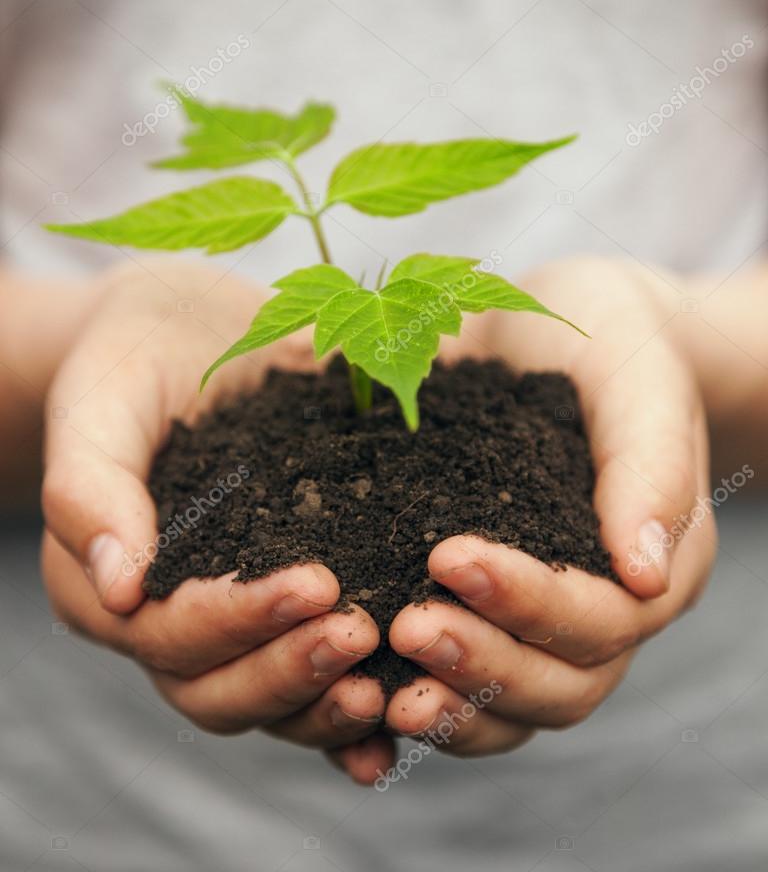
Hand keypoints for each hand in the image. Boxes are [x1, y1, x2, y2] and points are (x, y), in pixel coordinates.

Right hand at [41, 261, 393, 783]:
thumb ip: (91, 488)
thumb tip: (121, 590)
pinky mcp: (284, 607)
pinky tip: (406, 702)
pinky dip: (354, 708)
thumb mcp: (101, 402)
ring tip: (389, 679)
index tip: (315, 582)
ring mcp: (230, 622)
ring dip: (325, 702)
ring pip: (269, 702)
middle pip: (217, 689)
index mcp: (105, 584)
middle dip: (291, 668)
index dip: (239, 618)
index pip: (168, 633)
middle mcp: (167, 621)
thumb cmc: (134, 358)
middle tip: (361, 630)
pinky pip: (314, 678)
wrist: (189, 331)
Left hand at [384, 257, 715, 759]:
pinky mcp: (485, 612)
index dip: (530, 603)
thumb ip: (649, 467)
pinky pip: (462, 684)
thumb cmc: (609, 344)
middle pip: (560, 686)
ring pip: (512, 706)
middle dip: (482, 664)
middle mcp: (605, 611)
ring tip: (378, 680)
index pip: (604, 620)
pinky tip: (361, 689)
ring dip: (450, 700)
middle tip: (407, 627)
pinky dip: (419, 698)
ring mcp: (542, 622)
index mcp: (657, 565)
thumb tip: (645, 575)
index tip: (448, 558)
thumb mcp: (636, 382)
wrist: (554, 330)